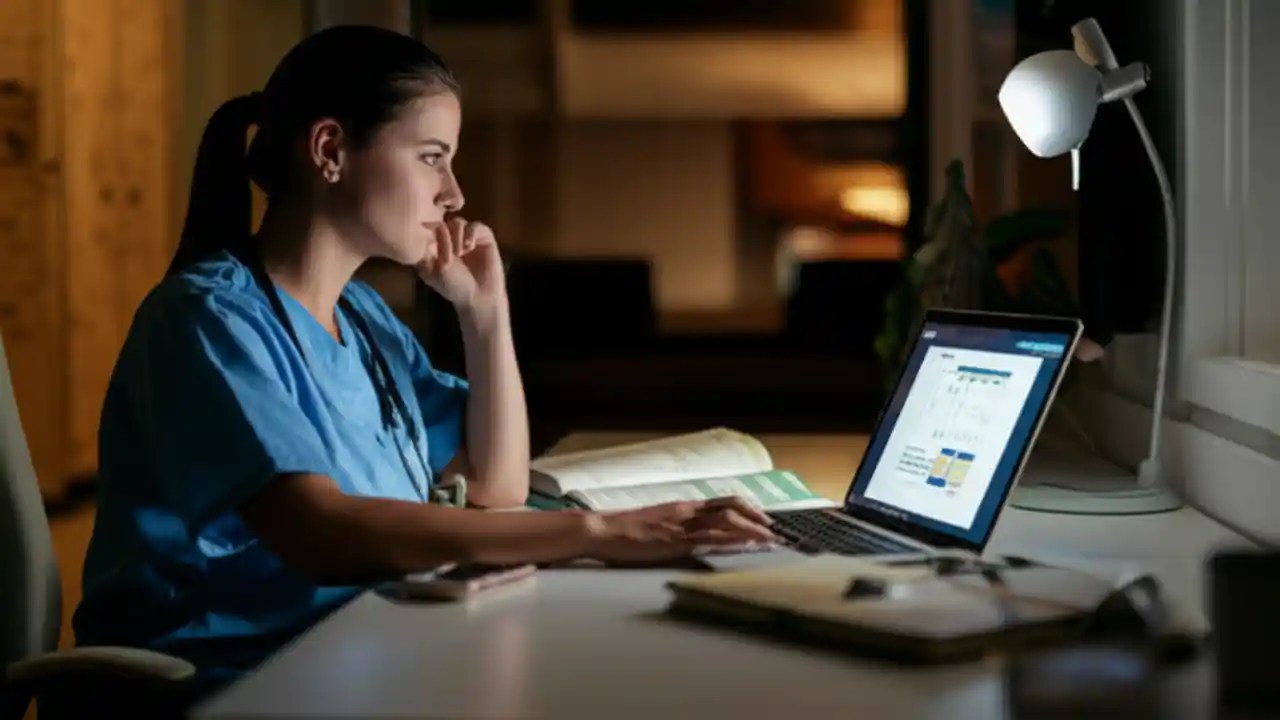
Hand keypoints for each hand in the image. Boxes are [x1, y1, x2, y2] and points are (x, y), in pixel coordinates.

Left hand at [418, 217, 505, 315]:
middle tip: (448, 257)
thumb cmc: (454, 286)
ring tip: (460, 253)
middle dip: (443, 238)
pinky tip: (470, 247)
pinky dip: (471, 234)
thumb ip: (426, 250)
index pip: (427, 229)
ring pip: (458, 222)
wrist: (479, 297)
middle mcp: (451, 238)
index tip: (430, 246)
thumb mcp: (432, 270)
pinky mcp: (484, 237)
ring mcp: (467, 237)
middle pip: (442, 223)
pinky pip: (475, 226)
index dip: (428, 233)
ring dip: (456, 237)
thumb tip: (425, 230)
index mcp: (435, 245)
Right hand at [585, 497, 778, 565]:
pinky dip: (731, 541)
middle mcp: (687, 511)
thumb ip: (679, 526)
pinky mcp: (675, 542)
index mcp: (684, 507)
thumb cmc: (626, 531)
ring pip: (725, 521)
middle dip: (756, 517)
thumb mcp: (658, 523)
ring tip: (770, 540)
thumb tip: (698, 534)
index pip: (723, 501)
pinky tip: (744, 547)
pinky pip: (709, 539)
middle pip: (731, 506)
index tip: (764, 518)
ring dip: (752, 530)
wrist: (602, 531)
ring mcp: (682, 526)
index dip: (747, 508)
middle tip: (774, 529)